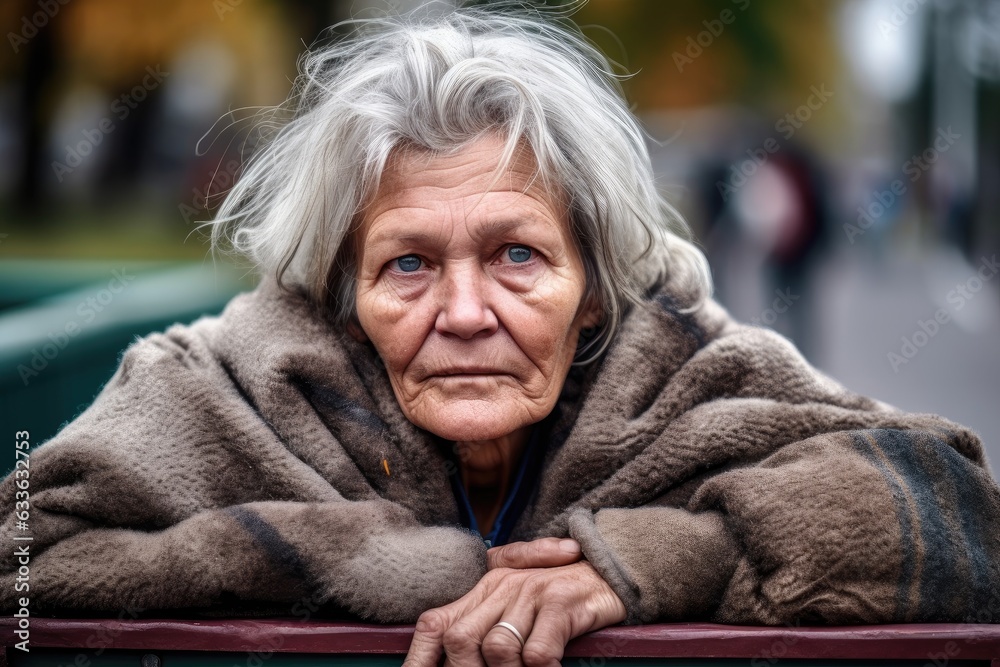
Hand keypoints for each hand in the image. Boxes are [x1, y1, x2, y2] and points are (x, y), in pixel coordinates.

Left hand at [403, 539, 626, 666]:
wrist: (612, 568)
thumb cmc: (562, 594)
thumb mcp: (519, 598)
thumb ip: (486, 619)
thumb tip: (451, 650)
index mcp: (485, 589)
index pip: (435, 623)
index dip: (418, 661)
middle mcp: (502, 586)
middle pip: (460, 639)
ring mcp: (532, 592)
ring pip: (498, 648)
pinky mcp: (562, 601)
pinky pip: (538, 651)